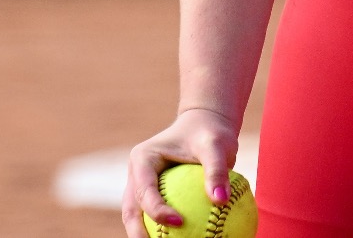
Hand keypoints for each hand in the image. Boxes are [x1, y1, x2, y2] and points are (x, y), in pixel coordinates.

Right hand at [122, 107, 239, 233]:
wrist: (205, 126)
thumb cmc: (210, 133)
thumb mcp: (217, 145)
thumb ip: (217, 170)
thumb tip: (221, 199)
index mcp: (143, 159)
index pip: (144, 190)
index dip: (156, 210)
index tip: (179, 222)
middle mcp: (137, 174)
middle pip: (131, 210)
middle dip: (138, 233)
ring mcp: (142, 186)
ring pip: (137, 217)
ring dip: (145, 236)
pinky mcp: (153, 196)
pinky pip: (155, 218)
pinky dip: (163, 233)